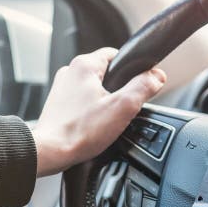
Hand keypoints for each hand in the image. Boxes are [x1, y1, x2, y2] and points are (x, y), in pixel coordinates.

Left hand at [32, 47, 165, 175]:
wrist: (50, 152)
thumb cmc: (79, 132)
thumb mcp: (122, 108)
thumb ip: (143, 88)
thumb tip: (157, 76)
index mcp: (85, 65)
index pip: (117, 54)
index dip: (133, 69)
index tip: (139, 85)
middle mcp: (70, 71)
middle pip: (107, 72)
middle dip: (119, 89)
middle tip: (122, 109)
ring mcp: (62, 88)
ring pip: (94, 87)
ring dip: (104, 101)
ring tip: (106, 120)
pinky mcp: (59, 104)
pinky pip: (83, 101)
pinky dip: (91, 111)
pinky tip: (93, 125)